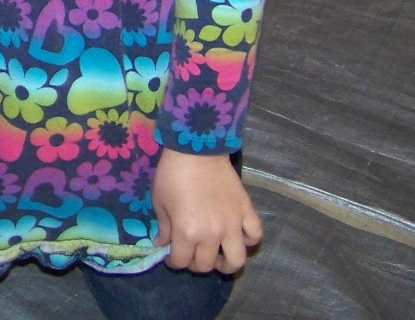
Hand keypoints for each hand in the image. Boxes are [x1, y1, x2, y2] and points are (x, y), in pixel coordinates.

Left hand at [152, 148, 262, 273]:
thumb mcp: (159, 202)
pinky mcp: (246, 211)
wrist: (197, 149)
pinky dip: (249, 240)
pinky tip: (238, 236)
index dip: (174, 262)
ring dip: (227, 264)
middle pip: (207, 265)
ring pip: (237, 260)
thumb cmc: (172, 174)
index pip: (182, 262)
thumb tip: (162, 244)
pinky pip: (255, 234)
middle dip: (196, 264)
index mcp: (187, 232)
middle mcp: (212, 234)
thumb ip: (163, 227)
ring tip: (220, 257)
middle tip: (191, 254)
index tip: (170, 255)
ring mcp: (232, 224)